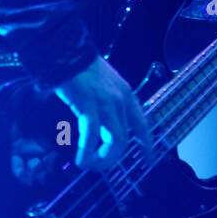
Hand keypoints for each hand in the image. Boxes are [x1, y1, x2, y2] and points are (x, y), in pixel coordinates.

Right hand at [53, 56, 152, 171]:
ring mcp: (106, 102)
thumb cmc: (80, 67)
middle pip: (125, 138)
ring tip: (90, 164)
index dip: (147, 143)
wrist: (66, 51)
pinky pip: (91, 135)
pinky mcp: (88, 105)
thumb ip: (106, 101)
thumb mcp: (102, 83)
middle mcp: (120, 100)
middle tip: (99, 166)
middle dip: (112, 157)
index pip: (142, 123)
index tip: (149, 159)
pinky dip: (86, 151)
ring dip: (103, 158)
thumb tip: (101, 123)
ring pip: (115, 141)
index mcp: (125, 94)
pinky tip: (80, 160)